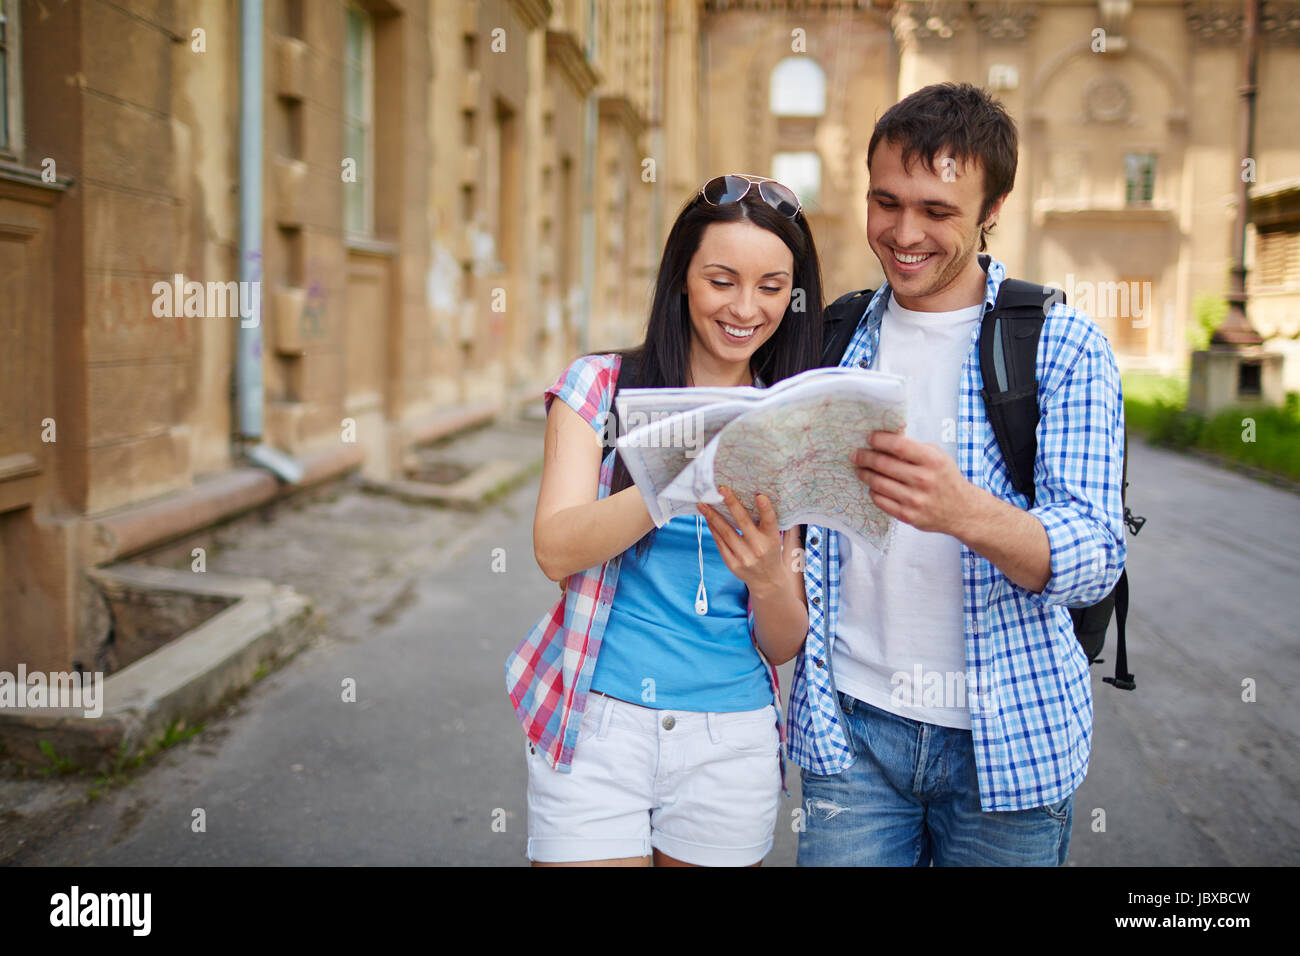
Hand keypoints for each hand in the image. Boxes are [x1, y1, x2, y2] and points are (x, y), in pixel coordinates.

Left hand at [697, 487, 789, 600]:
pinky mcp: (732, 563)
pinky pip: (720, 542)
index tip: (760, 496)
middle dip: (732, 504)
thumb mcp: (773, 538)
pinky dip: (713, 529)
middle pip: (743, 522)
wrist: (766, 579)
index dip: (765, 509)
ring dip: (712, 515)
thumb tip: (747, 497)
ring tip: (702, 504)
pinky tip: (707, 518)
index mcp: (772, 539)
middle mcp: (759, 548)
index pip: (770, 521)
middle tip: (721, 489)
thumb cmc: (769, 551)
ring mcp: (744, 557)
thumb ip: (764, 522)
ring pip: (726, 531)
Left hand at [852, 430, 974, 535]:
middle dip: (864, 456)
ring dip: (864, 473)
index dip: (879, 439)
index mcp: (932, 461)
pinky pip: (880, 501)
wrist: (961, 510)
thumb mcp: (938, 457)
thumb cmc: (946, 479)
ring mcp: (915, 500)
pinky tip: (873, 486)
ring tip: (859, 468)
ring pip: (877, 483)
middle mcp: (923, 480)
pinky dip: (873, 491)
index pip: (898, 445)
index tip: (870, 437)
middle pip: (883, 464)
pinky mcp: (908, 515)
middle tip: (855, 454)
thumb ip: (914, 448)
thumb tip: (887, 436)